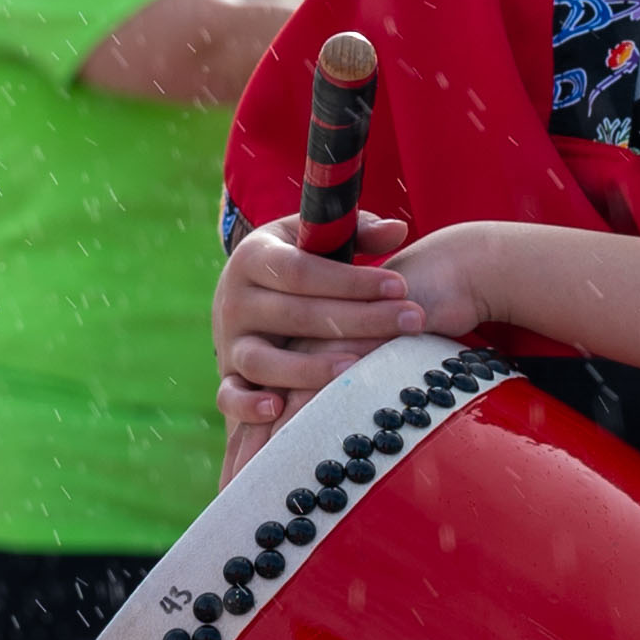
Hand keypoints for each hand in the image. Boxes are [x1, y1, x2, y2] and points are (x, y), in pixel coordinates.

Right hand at [212, 215, 538, 452]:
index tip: (401, 286)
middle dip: (359, 320)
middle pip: (296, 315)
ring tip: (355, 370)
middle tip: (412, 322)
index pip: (303, 271)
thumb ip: (358, 232)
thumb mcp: (316, 239)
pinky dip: (248, 406)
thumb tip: (398, 230)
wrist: (244, 291)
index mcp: (255, 257)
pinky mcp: (227, 376)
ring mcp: (229, 341)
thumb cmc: (296, 263)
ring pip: (262, 360)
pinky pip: (229, 396)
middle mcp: (235, 300)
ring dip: (309, 368)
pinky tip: (279, 410)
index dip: (352, 281)